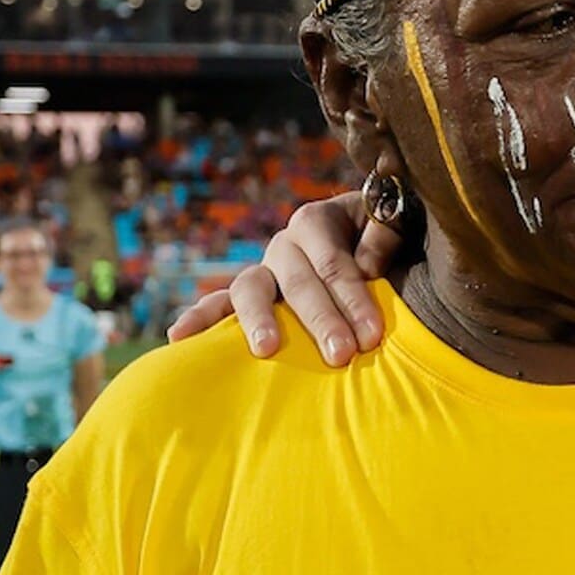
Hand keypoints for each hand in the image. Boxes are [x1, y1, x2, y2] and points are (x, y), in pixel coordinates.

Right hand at [166, 191, 404, 365]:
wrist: (371, 234)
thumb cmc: (388, 234)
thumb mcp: (395, 221)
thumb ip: (384, 233)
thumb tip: (366, 264)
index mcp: (317, 220)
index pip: (335, 264)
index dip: (354, 299)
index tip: (372, 335)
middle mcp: (285, 243)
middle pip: (298, 282)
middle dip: (321, 320)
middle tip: (341, 355)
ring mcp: (264, 268)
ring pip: (251, 289)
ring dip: (258, 319)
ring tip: (266, 349)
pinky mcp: (251, 292)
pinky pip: (219, 302)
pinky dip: (200, 317)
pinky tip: (179, 338)